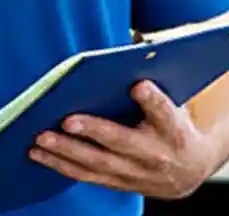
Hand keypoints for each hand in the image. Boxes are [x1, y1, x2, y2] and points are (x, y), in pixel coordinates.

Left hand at [29, 80, 215, 199]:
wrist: (189, 169)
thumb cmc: (174, 124)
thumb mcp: (176, 101)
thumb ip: (156, 79)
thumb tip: (136, 45)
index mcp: (174, 128)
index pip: (165, 112)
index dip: (152, 99)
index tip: (138, 85)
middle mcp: (156, 154)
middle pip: (122, 141)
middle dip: (95, 131)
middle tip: (67, 120)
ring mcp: (136, 172)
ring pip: (98, 163)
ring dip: (67, 151)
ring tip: (41, 137)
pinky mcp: (118, 182)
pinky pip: (87, 175)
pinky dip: (61, 165)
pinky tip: (39, 153)